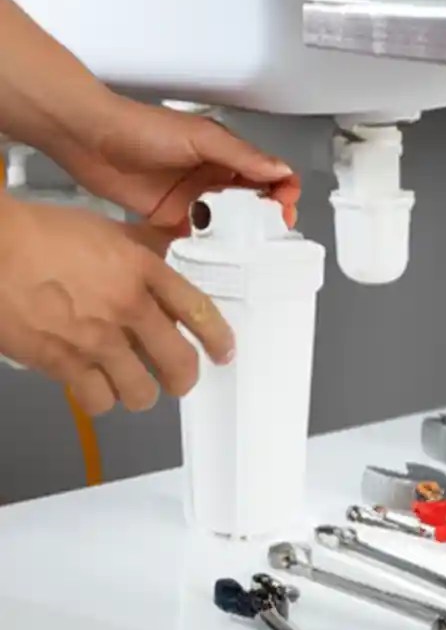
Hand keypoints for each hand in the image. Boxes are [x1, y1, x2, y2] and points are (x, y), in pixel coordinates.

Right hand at [0, 194, 233, 414]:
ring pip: (140, 392)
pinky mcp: (62, 362)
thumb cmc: (37, 233)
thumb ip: (141, 244)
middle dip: (183, 379)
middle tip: (177, 380)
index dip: (219, 338)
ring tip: (130, 385)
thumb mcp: (103, 229)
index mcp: (142, 270)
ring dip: (139, 393)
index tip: (224, 351)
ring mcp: (96, 339)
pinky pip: (97, 401)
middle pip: (179, 363)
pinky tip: (93, 387)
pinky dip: (98, 400)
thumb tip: (167, 244)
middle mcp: (128, 308)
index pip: (199, 310)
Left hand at [40, 93, 300, 234]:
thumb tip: (281, 171)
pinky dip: (207, 247)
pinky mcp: (169, 217)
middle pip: (253, 203)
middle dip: (267, 219)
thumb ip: (242, 156)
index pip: (267, 174)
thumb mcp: (200, 137)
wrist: (89, 138)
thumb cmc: (141, 127)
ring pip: (227, 223)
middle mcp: (213, 178)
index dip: (283, 190)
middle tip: (272, 234)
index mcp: (226, 155)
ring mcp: (192, 199)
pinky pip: (196, 237)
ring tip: (246, 250)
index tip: (285, 207)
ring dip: (239, 236)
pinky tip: (213, 255)